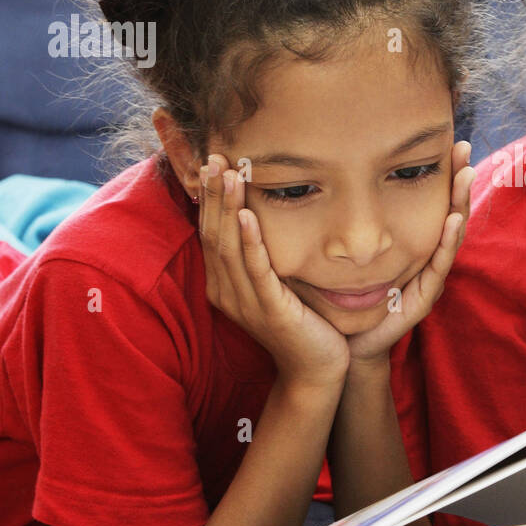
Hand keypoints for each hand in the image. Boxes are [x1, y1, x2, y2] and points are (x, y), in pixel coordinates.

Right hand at [198, 153, 349, 386]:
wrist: (316, 370)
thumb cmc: (301, 323)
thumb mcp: (275, 284)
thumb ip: (263, 255)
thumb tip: (262, 214)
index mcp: (224, 283)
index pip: (210, 231)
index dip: (208, 196)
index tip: (212, 161)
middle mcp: (226, 291)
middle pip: (213, 232)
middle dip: (212, 193)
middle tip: (213, 155)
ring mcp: (245, 302)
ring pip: (229, 246)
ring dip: (228, 207)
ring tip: (226, 174)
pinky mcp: (270, 310)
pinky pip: (257, 270)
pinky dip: (251, 241)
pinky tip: (249, 215)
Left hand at [344, 139, 473, 365]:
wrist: (345, 343)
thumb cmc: (343, 296)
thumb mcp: (345, 249)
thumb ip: (341, 218)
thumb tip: (323, 174)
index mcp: (412, 244)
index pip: (432, 201)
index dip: (441, 174)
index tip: (447, 141)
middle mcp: (425, 258)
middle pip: (449, 211)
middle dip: (458, 180)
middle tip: (463, 148)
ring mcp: (428, 278)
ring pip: (451, 236)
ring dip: (459, 205)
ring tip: (465, 176)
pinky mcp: (423, 298)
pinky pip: (438, 266)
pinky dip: (447, 242)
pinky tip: (451, 221)